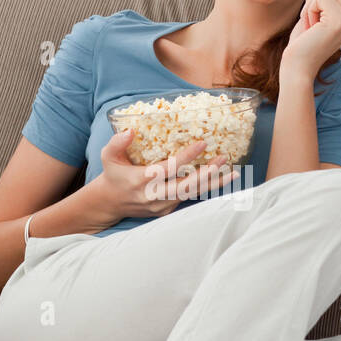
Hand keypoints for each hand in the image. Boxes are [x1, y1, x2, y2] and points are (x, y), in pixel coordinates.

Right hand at [95, 129, 239, 218]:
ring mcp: (161, 206)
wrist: (110, 203)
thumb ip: (117, 142)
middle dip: (207, 173)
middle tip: (224, 159)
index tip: (203, 144)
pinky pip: (189, 198)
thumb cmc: (113, 174)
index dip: (186, 157)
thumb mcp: (108, 156)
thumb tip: (132, 130)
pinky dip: (205, 189)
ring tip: (233, 173)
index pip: (168, 169)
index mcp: (140, 180)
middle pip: (186, 185)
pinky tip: (220, 180)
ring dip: (213, 183)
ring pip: (191, 194)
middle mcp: (153, 195)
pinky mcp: (167, 211)